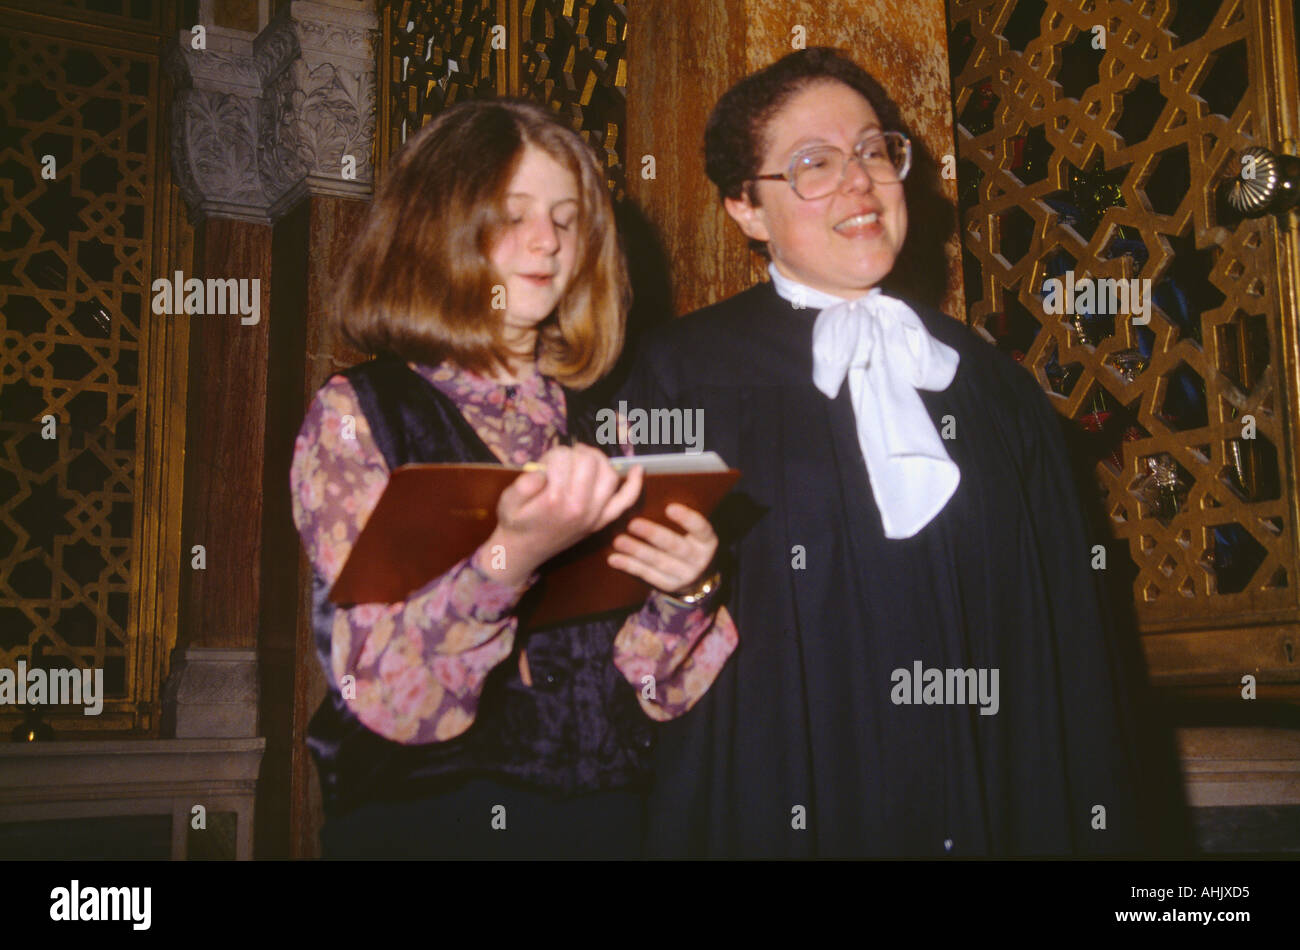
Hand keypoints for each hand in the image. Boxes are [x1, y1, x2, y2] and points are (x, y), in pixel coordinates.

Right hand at [486, 445, 644, 585]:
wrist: (523, 552)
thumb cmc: (515, 523)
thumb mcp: (508, 501)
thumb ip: (523, 485)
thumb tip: (541, 471)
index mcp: (556, 501)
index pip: (563, 458)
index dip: (552, 455)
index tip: (542, 465)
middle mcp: (580, 508)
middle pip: (589, 462)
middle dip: (575, 454)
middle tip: (561, 459)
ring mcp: (595, 515)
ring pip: (609, 473)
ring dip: (597, 460)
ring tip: (581, 460)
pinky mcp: (601, 521)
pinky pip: (625, 501)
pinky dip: (634, 485)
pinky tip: (638, 469)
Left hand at [607, 503, 717, 597]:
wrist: (697, 577)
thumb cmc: (689, 542)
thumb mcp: (693, 532)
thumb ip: (679, 518)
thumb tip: (649, 492)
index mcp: (707, 541)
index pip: (701, 528)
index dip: (687, 519)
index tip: (670, 507)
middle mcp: (699, 560)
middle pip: (676, 547)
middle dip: (653, 535)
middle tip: (632, 524)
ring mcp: (685, 575)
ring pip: (659, 562)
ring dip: (636, 551)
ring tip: (618, 541)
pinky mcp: (669, 586)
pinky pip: (647, 575)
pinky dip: (630, 566)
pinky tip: (614, 558)